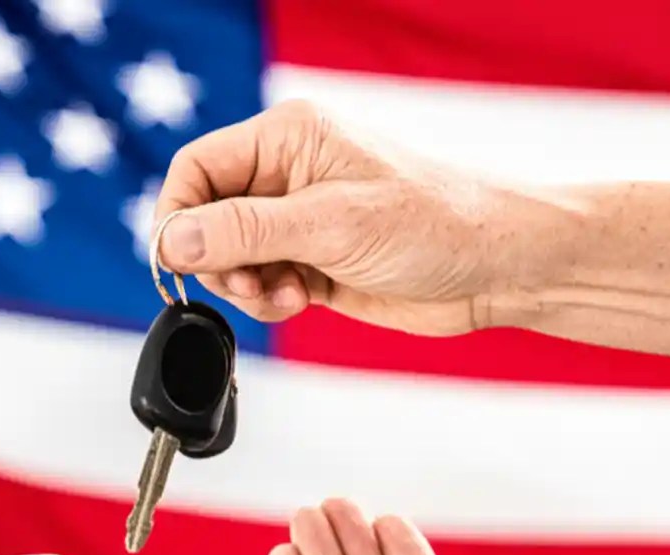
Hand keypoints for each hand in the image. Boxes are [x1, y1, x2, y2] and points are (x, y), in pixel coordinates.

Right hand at [154, 100, 575, 334]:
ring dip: (245, 286)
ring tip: (287, 295)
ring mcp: (299, 220)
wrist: (496, 269)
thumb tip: (173, 239)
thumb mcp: (330, 224)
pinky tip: (301, 301)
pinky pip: (260, 283)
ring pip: (229, 258)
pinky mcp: (313, 261)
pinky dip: (268, 301)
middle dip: (217, 259)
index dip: (178, 215)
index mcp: (288, 137)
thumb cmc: (433, 224)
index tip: (178, 262)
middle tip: (248, 284)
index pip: (197, 168)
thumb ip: (245, 231)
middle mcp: (287, 174)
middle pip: (207, 217)